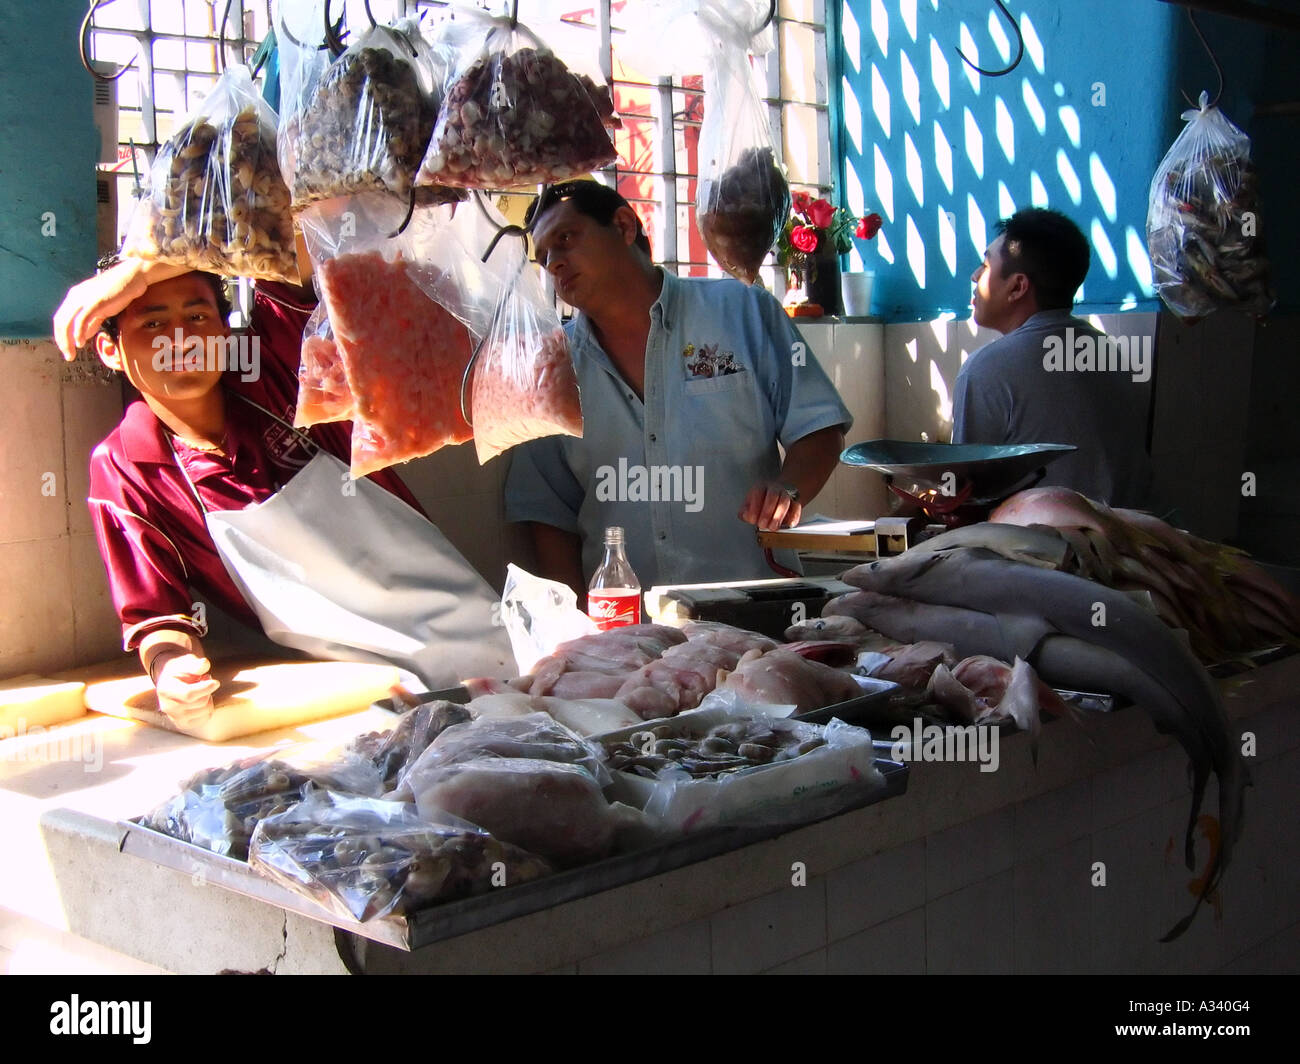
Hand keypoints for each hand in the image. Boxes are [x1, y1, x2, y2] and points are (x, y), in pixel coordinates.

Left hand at [52, 258, 186, 359]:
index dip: (61, 335)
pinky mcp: (94, 301)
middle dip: (62, 341)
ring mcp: (83, 298)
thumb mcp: (102, 308)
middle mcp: (75, 296)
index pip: (61, 319)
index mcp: (75, 296)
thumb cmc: (120, 291)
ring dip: (67, 340)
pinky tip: (81, 343)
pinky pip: (81, 320)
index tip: (67, 348)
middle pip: (60, 322)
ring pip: (67, 322)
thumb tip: (82, 335)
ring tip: (72, 353)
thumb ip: (92, 321)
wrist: (133, 276)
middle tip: (68, 355)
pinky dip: (79, 333)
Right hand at [152, 653, 219, 728]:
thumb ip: (195, 664)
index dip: (205, 688)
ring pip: (206, 710)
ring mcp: (175, 718)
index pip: (188, 694)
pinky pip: (206, 718)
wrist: (171, 681)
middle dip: (208, 689)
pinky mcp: (183, 724)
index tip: (216, 682)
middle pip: (200, 702)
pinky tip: (200, 700)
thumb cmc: (180, 670)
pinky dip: (207, 708)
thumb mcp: (186, 662)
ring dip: (208, 698)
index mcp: (166, 690)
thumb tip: (204, 664)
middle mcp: (168, 707)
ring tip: (201, 690)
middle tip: (204, 679)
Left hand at [738, 481, 801, 531]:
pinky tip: (788, 524)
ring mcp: (786, 494)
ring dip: (778, 516)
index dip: (754, 506)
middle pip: (773, 496)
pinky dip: (794, 517)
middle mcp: (774, 489)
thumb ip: (745, 510)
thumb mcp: (750, 503)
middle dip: (766, 512)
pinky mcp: (796, 502)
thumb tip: (744, 516)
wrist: (779, 493)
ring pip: (785, 501)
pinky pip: (797, 508)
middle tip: (762, 524)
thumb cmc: (762, 501)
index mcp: (761, 487)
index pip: (758, 492)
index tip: (751, 519)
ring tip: (773, 527)